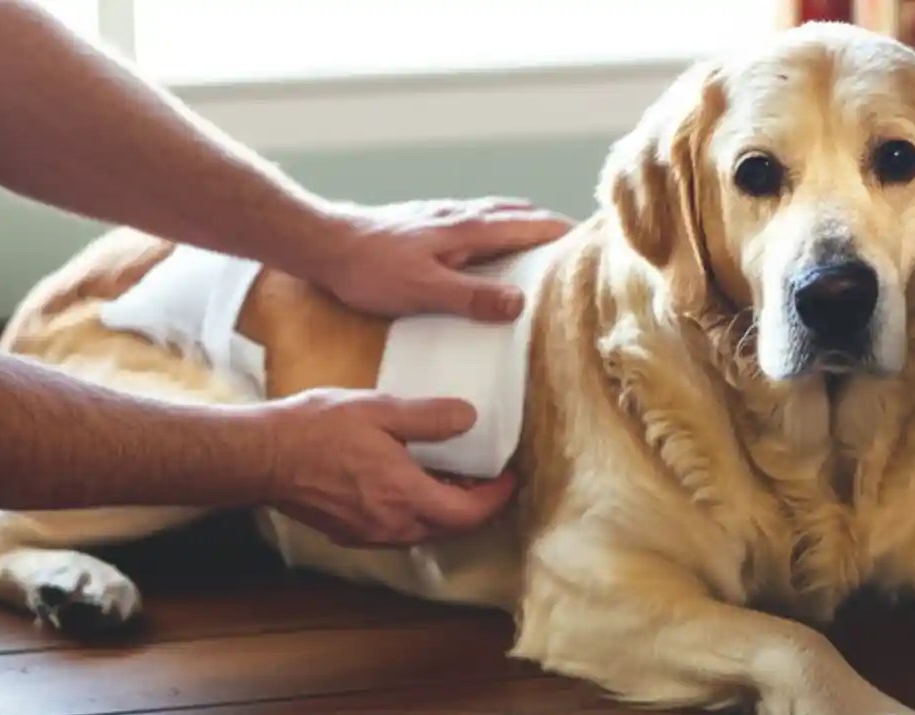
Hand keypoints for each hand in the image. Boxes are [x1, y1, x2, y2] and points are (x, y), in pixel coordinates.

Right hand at [263, 388, 515, 545]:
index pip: (469, 514)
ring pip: (425, 532)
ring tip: (452, 477)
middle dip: (475, 506)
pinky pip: (399, 531)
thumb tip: (469, 417)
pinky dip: (418, 513)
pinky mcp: (349, 533)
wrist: (261, 456)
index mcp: (404, 496)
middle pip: (451, 528)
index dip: (496, 498)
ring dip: (445, 510)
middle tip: (485, 476)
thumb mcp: (379, 410)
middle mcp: (391, 526)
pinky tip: (412, 485)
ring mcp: (368, 535)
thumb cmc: (315, 430)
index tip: (509, 478)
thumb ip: (428, 417)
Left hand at [315, 197, 573, 321]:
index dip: (562, 230)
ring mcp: (441, 215)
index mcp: (468, 229)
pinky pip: (473, 219)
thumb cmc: (370, 270)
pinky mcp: (423, 221)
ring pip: (495, 213)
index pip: (529, 223)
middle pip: (517, 212)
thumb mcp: (424, 291)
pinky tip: (486, 243)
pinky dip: (495, 226)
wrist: (322, 244)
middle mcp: (459, 215)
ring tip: (539, 240)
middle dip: (548, 223)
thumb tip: (520, 302)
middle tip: (574, 242)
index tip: (593, 239)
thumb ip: (472, 298)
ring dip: (522, 222)